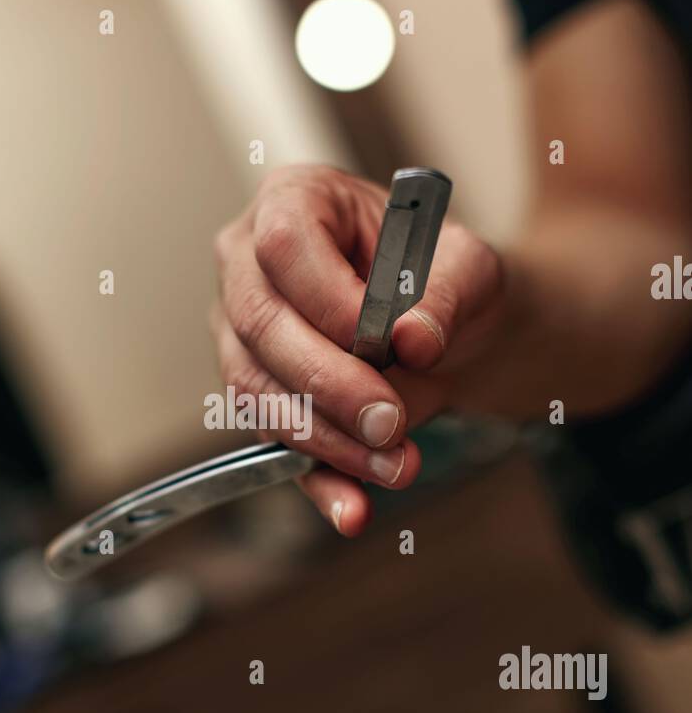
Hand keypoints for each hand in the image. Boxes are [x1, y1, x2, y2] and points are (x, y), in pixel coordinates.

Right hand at [211, 164, 505, 535]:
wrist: (450, 330)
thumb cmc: (449, 280)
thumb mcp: (471, 269)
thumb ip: (447, 293)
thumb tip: (412, 341)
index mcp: (295, 201)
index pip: (284, 246)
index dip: (327, 301)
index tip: (386, 343)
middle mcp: (248, 263)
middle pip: (260, 326)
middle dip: (328, 385)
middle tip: (391, 425)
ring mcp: (241, 333)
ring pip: (257, 391)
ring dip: (328, 440)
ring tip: (397, 464)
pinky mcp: (259, 395)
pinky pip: (274, 444)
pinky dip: (318, 483)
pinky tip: (354, 511)